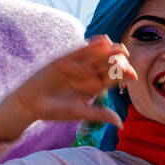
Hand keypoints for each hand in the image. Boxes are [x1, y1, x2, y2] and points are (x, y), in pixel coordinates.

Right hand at [0, 37, 137, 142]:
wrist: (32, 102)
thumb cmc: (55, 110)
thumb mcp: (80, 112)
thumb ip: (99, 114)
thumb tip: (121, 124)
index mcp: (96, 87)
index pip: (114, 78)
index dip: (124, 75)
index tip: (133, 75)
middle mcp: (90, 74)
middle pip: (109, 64)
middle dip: (119, 61)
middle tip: (125, 58)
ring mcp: (79, 65)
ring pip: (99, 55)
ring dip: (109, 50)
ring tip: (118, 48)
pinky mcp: (68, 57)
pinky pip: (83, 49)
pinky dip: (92, 44)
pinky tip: (102, 40)